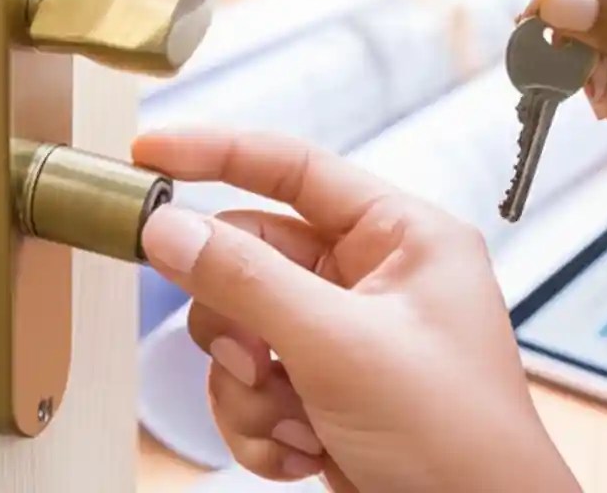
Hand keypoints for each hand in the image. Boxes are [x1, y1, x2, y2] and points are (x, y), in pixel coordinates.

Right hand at [133, 130, 577, 492]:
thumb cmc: (455, 437)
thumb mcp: (339, 347)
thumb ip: (247, 281)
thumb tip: (171, 228)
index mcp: (402, 237)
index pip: (296, 169)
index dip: (219, 154)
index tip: (151, 155)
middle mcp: (375, 278)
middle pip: (254, 258)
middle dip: (241, 323)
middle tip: (253, 358)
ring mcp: (347, 337)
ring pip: (243, 328)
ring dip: (250, 386)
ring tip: (294, 420)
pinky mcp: (326, 390)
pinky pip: (254, 385)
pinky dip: (260, 423)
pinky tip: (303, 452)